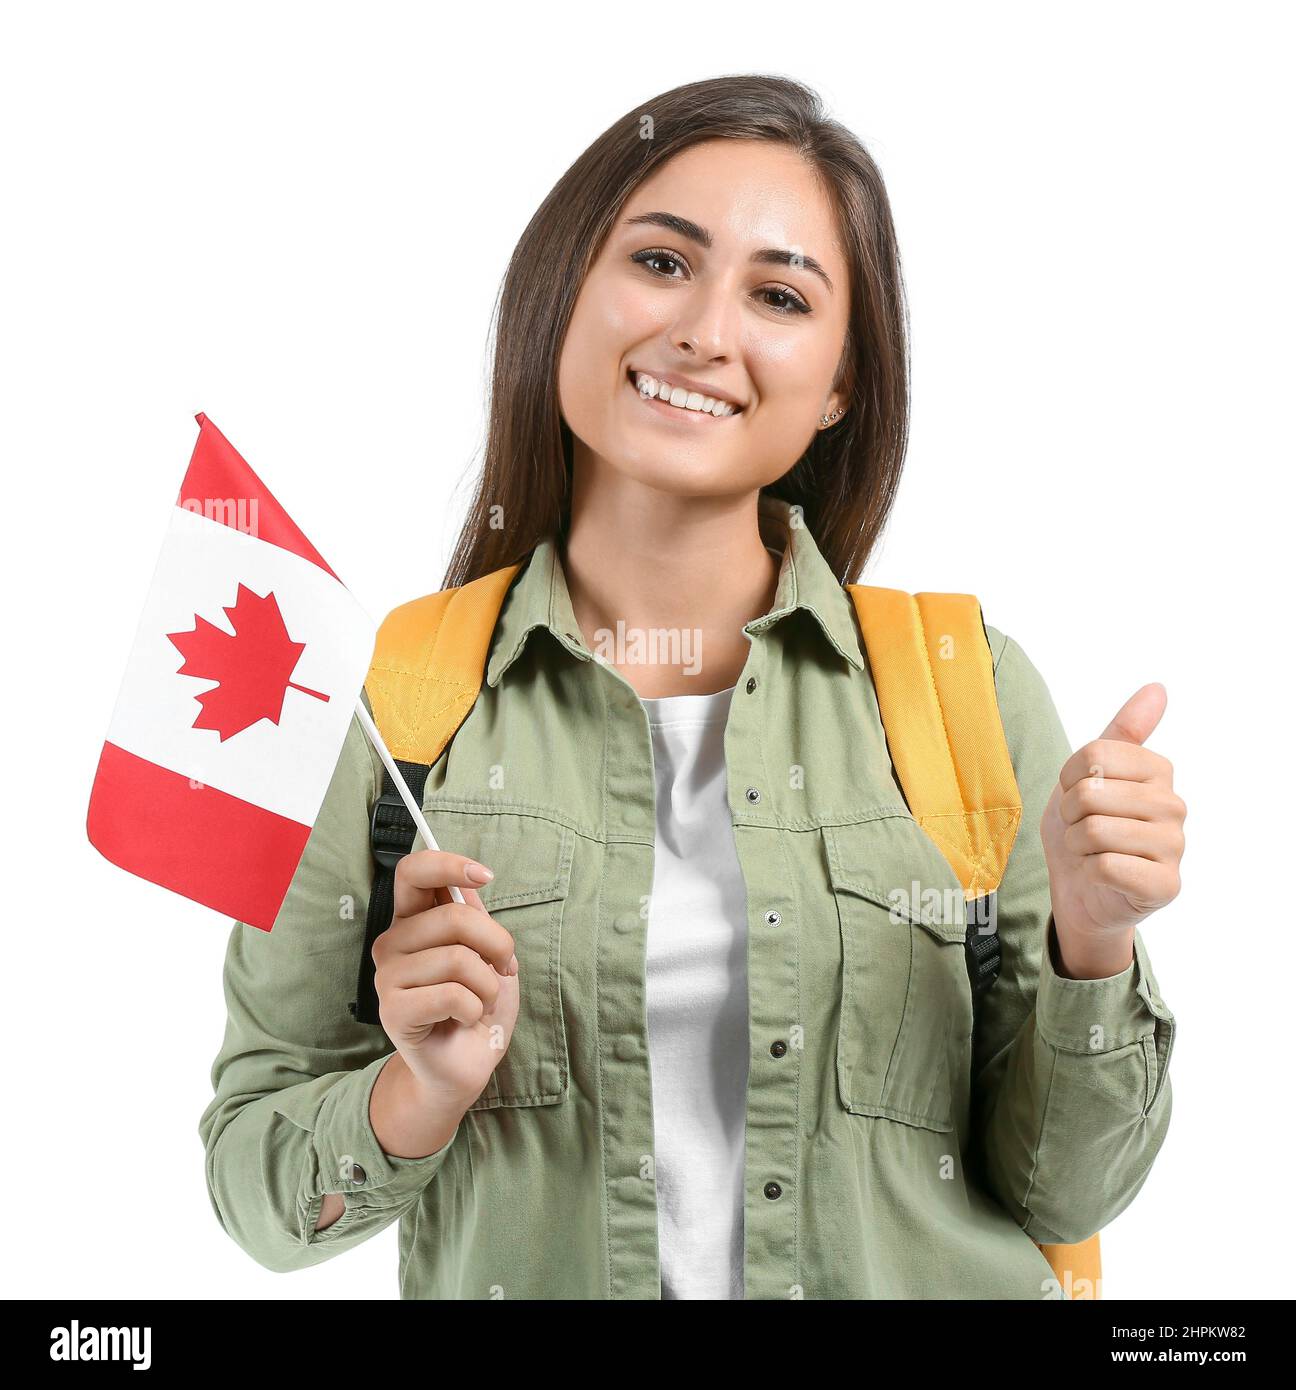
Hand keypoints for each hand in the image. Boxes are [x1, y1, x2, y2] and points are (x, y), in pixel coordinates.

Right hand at [370, 850, 519, 1152]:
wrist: (465, 1063)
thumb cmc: (477, 1004)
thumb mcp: (487, 953)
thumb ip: (475, 916)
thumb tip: (470, 882)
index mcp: (412, 920)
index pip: (413, 872)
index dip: (449, 865)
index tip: (485, 876)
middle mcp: (393, 942)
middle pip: (454, 916)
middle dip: (497, 943)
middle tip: (504, 967)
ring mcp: (388, 977)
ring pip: (459, 959)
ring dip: (488, 984)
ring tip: (481, 1001)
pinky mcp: (393, 1011)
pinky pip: (453, 995)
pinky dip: (475, 1008)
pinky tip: (466, 1019)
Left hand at [1040, 684, 1185, 977]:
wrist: (1080, 891)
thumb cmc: (1082, 827)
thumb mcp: (1089, 772)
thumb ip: (1122, 732)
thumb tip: (1158, 688)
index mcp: (1157, 771)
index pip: (1092, 754)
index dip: (1068, 779)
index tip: (1077, 797)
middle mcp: (1173, 805)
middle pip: (1090, 793)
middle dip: (1068, 816)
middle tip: (1080, 831)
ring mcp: (1174, 846)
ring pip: (1094, 829)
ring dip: (1075, 845)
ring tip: (1089, 853)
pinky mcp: (1165, 884)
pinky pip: (1107, 865)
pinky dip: (1089, 872)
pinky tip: (1101, 876)